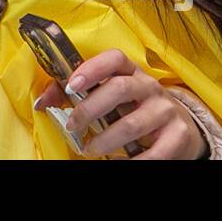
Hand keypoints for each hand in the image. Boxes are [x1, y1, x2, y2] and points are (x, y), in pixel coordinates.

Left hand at [35, 49, 205, 158]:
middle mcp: (150, 87)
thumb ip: (77, 94)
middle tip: (73, 126)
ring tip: (90, 150)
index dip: (92, 68)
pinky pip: (155, 152)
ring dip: (106, 140)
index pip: (114, 58)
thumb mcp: (110, 96)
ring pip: (132, 123)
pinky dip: (134, 161)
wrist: (180, 129)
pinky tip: (120, 162)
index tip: (71, 85)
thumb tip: (41, 102)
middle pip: (120, 89)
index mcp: (131, 72)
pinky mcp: (178, 135)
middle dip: (91, 108)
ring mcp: (166, 110)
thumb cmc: (134, 109)